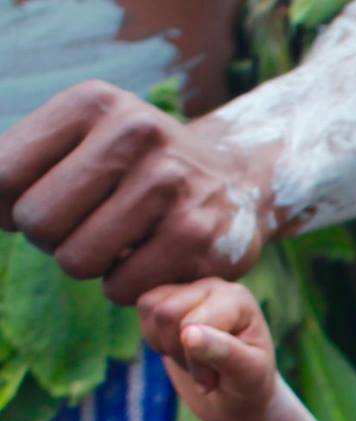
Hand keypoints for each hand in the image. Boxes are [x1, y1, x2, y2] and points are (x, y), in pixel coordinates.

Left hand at [0, 81, 273, 304]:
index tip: (34, 210)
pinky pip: (120, 287)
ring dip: (86, 264)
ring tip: (112, 247)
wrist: (236, 182)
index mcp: (94, 102)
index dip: (6, 206)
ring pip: (76, 260)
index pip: (2, 174)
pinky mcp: (196, 235)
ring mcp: (170, 184)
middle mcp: (134, 134)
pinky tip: (144, 264)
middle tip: (80, 230)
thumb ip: (25, 163)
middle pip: (38, 221)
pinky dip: (122, 286)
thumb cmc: (138, 167)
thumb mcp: (86, 138)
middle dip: (49, 238)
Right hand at [139, 280, 278, 420]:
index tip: (216, 379)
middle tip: (205, 370)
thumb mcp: (247, 375)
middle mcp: (212, 285)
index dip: (195, 360)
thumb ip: (224, 352)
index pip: (191, 324)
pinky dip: (155, 340)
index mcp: (237, 299)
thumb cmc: (248, 384)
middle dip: (179, 352)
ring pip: (151, 311)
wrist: (237, 394)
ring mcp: (188, 288)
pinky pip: (143, 313)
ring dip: (167, 347)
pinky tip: (180, 348)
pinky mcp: (167, 296)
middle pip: (166, 314)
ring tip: (196, 360)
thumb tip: (188, 333)